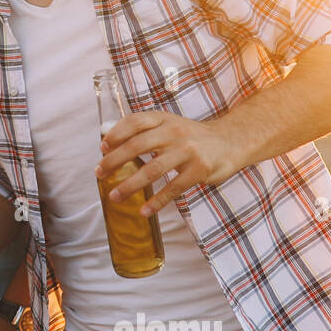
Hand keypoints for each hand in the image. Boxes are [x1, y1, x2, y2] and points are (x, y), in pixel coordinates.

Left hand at [96, 111, 240, 216]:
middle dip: (114, 161)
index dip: (115, 134)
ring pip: (152, 169)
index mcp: (164, 119)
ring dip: (129, 185)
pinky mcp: (199, 170)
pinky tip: (144, 211)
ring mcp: (187, 151)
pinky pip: (173, 188)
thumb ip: (145, 131)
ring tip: (115, 196)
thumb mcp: (170, 125)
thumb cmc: (193, 137)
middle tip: (99, 173)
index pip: (135, 121)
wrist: (231, 142)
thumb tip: (109, 141)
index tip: (102, 148)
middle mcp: (174, 132)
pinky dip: (157, 202)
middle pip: (137, 145)